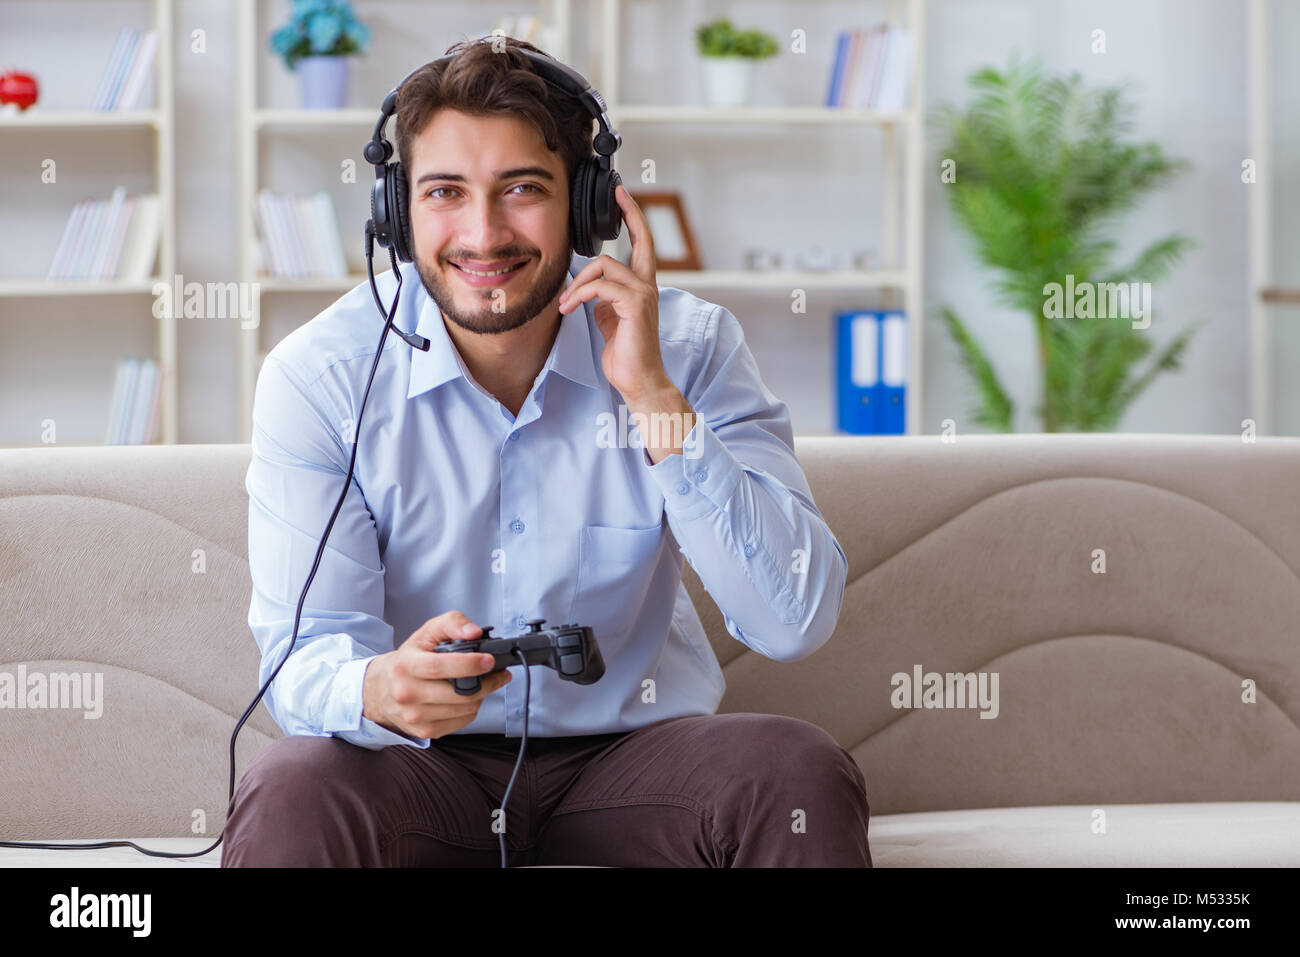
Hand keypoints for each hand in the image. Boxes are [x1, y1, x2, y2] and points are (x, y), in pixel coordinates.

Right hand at [362, 610, 510, 740]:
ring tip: (482, 683)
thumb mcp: (426, 634)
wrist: (381, 689)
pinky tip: (467, 697)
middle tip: (497, 672)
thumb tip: (473, 632)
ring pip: (465, 709)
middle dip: (486, 682)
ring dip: (481, 695)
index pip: (439, 666)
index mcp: (406, 666)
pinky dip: (472, 709)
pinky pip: (462, 721)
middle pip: (459, 693)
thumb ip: (452, 623)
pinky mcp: (425, 731)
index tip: (489, 660)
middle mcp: (407, 693)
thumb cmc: (408, 660)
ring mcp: (415, 716)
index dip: (468, 664)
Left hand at [557, 184, 671, 403]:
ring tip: (565, 304)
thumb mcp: (609, 322)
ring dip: (578, 282)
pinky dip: (580, 295)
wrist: (639, 381)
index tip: (624, 194)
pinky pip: (600, 286)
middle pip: (639, 240)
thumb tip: (589, 291)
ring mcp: (643, 295)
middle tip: (616, 196)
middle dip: (629, 214)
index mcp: (642, 288)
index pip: (643, 245)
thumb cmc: (626, 356)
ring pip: (605, 266)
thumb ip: (603, 302)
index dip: (635, 218)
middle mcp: (648, 287)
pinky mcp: (634, 306)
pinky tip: (570, 309)